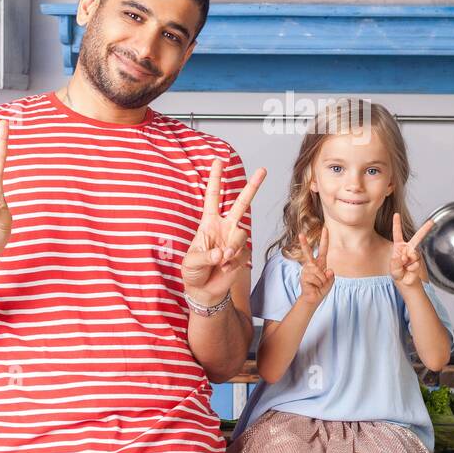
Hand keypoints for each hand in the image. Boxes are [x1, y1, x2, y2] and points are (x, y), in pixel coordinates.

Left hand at [182, 158, 265, 304]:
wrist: (204, 291)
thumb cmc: (193, 272)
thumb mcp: (190, 262)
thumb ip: (205, 256)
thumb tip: (222, 253)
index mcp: (208, 223)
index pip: (212, 196)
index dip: (215, 179)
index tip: (219, 161)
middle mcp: (225, 227)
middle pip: (241, 203)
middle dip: (252, 187)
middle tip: (263, 170)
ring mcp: (235, 240)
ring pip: (242, 234)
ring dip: (232, 247)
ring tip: (222, 260)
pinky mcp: (242, 255)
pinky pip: (243, 253)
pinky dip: (233, 262)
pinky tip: (224, 268)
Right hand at [295, 226, 334, 306]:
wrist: (313, 299)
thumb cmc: (321, 289)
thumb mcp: (330, 282)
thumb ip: (331, 276)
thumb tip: (328, 270)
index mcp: (319, 263)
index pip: (323, 249)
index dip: (324, 239)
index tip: (325, 228)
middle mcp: (311, 265)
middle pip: (307, 252)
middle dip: (304, 243)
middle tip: (300, 234)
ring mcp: (306, 270)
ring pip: (318, 271)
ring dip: (322, 280)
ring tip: (318, 285)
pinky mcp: (303, 276)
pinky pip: (315, 278)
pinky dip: (318, 284)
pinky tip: (314, 286)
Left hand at [390, 213, 433, 289]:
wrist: (405, 282)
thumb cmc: (398, 273)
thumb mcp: (393, 266)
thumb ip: (397, 261)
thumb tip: (405, 257)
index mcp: (399, 247)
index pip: (397, 233)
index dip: (397, 224)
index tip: (396, 214)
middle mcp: (408, 249)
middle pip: (418, 237)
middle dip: (425, 229)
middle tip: (432, 222)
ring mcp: (414, 255)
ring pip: (413, 254)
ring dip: (407, 261)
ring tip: (404, 267)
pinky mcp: (418, 261)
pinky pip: (415, 263)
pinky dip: (410, 267)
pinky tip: (408, 270)